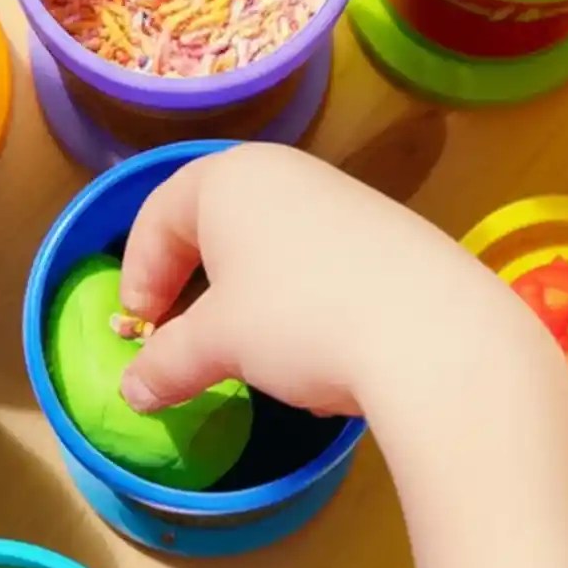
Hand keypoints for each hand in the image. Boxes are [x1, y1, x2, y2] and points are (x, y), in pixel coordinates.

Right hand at [119, 142, 482, 415]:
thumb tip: (131, 392)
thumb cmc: (298, 320)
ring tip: (248, 355)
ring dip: (245, 301)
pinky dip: (298, 305)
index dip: (137, 276)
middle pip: (214, 227)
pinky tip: (316, 356)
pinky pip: (319, 265)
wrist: (435, 336)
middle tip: (181, 337)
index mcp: (229, 180)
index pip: (157, 217)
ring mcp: (343, 200)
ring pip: (269, 248)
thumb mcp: (217, 345)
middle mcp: (285, 175)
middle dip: (191, 287)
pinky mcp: (390, 234)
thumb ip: (165, 363)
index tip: (139, 329)